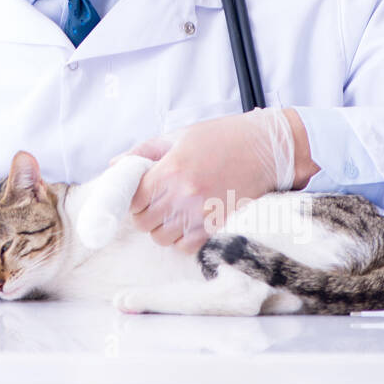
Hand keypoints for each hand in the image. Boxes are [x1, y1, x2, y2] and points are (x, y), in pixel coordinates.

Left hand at [108, 107, 297, 253]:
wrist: (269, 149)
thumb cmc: (223, 137)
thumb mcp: (179, 136)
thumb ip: (143, 152)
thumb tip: (115, 165)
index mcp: (172, 170)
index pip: (133, 199)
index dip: (133, 197)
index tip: (140, 192)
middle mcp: (185, 196)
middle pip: (144, 222)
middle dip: (144, 213)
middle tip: (154, 201)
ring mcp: (203, 215)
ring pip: (162, 238)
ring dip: (162, 227)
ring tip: (172, 211)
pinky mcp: (219, 228)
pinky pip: (186, 247)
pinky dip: (181, 239)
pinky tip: (188, 222)